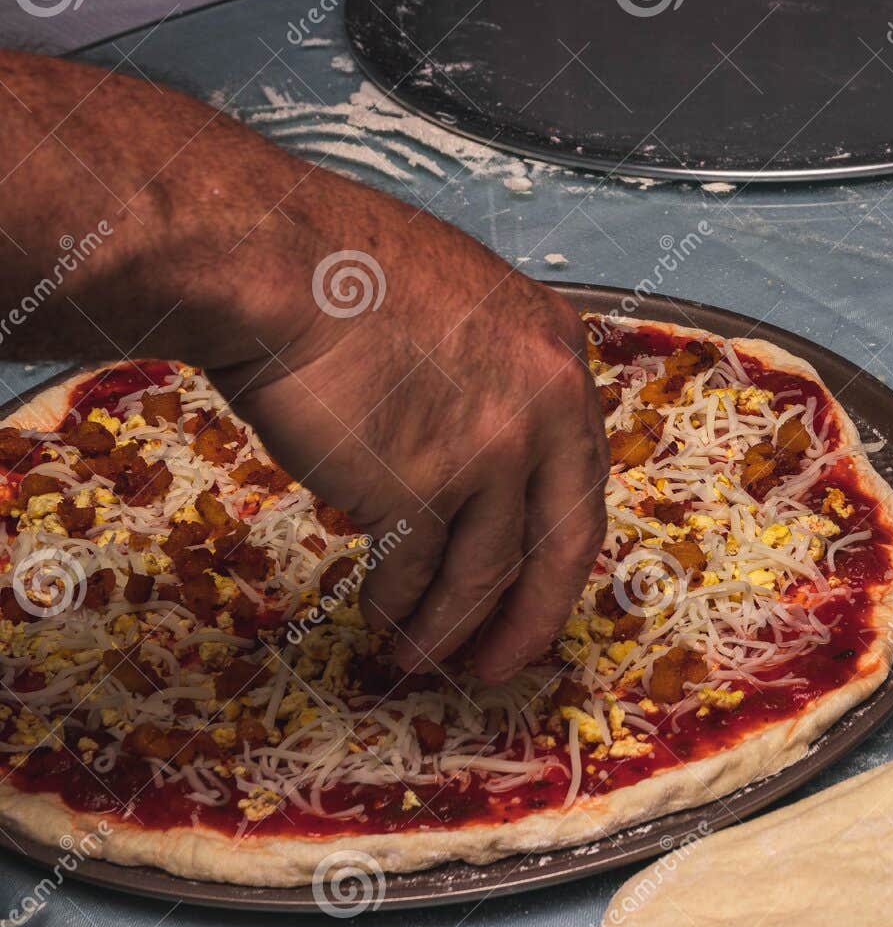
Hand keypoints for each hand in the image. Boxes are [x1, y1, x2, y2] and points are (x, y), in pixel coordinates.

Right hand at [213, 227, 607, 682]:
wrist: (277, 263)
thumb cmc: (345, 275)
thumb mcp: (462, 308)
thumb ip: (494, 379)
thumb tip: (484, 458)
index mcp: (560, 355)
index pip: (581, 475)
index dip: (557, 544)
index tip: (537, 588)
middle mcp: (546, 406)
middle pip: (561, 540)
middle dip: (531, 616)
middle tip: (502, 663)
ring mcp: (491, 449)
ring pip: (486, 572)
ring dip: (448, 627)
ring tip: (419, 658)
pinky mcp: (425, 486)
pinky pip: (418, 572)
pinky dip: (400, 606)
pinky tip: (382, 621)